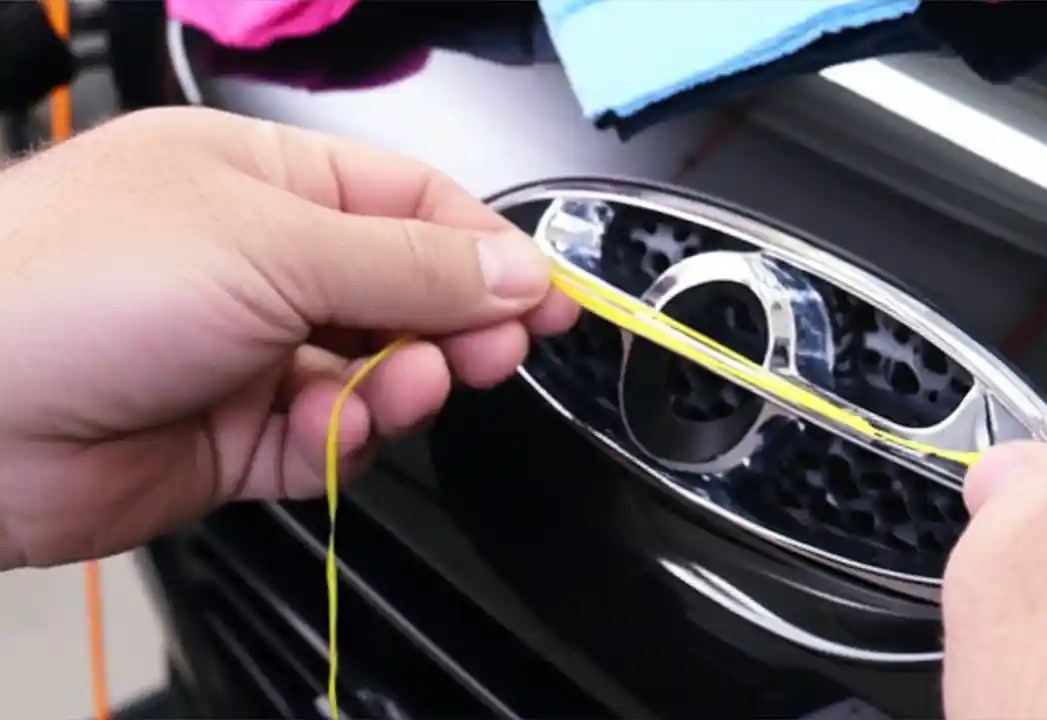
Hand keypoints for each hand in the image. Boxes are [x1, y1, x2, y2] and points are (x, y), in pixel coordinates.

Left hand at [0, 107, 577, 568]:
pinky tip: (343, 431)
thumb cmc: (82, 282)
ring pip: (374, 375)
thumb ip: (412, 267)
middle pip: (405, 294)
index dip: (490, 250)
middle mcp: (262, 264)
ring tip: (417, 386)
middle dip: (460, 324)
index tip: (553, 296)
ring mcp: (249, 353)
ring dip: (406, 384)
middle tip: (502, 352)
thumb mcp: (277, 246)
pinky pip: (325, 442)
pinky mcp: (233, 438)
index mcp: (268, 183)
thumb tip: (518, 271)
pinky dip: (347, 440)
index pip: (413, 205)